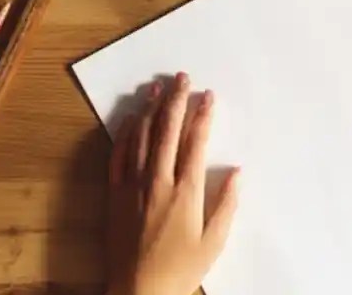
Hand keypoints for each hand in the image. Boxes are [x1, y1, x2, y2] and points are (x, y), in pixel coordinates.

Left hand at [107, 73, 239, 294]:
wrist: (138, 291)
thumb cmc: (180, 271)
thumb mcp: (214, 242)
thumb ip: (226, 205)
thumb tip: (236, 173)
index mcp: (185, 193)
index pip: (195, 143)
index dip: (202, 115)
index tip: (208, 96)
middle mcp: (158, 182)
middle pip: (167, 131)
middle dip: (176, 100)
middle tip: (182, 78)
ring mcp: (133, 186)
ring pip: (142, 137)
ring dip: (150, 109)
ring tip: (157, 87)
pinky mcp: (115, 195)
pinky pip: (118, 156)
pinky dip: (125, 134)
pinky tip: (131, 119)